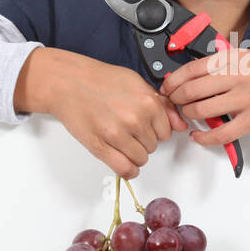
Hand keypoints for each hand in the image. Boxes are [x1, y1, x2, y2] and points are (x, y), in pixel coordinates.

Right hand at [35, 48, 188, 177]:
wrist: (68, 82)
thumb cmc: (100, 80)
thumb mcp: (137, 83)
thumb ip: (162, 105)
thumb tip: (181, 125)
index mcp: (147, 102)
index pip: (166, 132)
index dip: (156, 130)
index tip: (147, 126)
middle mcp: (135, 119)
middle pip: (153, 146)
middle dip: (143, 140)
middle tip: (129, 129)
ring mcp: (117, 134)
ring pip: (141, 159)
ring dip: (134, 154)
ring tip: (123, 141)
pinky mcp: (100, 147)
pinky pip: (124, 169)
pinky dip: (128, 170)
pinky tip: (125, 162)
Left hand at [159, 47, 249, 147]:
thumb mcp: (248, 58)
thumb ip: (223, 64)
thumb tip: (196, 74)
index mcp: (233, 61)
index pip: (193, 69)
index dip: (174, 80)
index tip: (168, 87)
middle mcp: (235, 78)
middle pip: (191, 90)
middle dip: (177, 98)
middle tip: (175, 102)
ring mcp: (243, 101)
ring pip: (201, 110)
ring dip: (189, 114)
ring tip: (188, 114)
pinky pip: (219, 133)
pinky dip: (203, 137)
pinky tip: (198, 135)